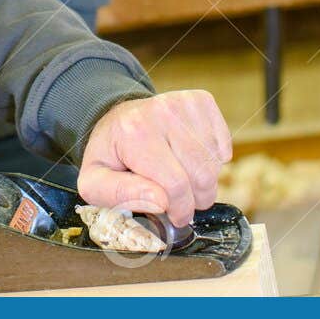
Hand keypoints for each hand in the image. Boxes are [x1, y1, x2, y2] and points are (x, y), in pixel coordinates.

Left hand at [77, 91, 231, 227]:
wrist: (118, 118)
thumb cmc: (110, 155)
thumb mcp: (95, 182)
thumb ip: (121, 195)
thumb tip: (161, 202)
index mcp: (133, 132)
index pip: (175, 185)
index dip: (180, 210)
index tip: (176, 217)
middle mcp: (161, 111)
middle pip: (201, 175)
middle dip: (195, 199)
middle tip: (181, 201)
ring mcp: (184, 103)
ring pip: (215, 163)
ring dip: (205, 182)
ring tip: (184, 179)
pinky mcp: (201, 101)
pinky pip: (224, 145)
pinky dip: (214, 160)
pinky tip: (191, 159)